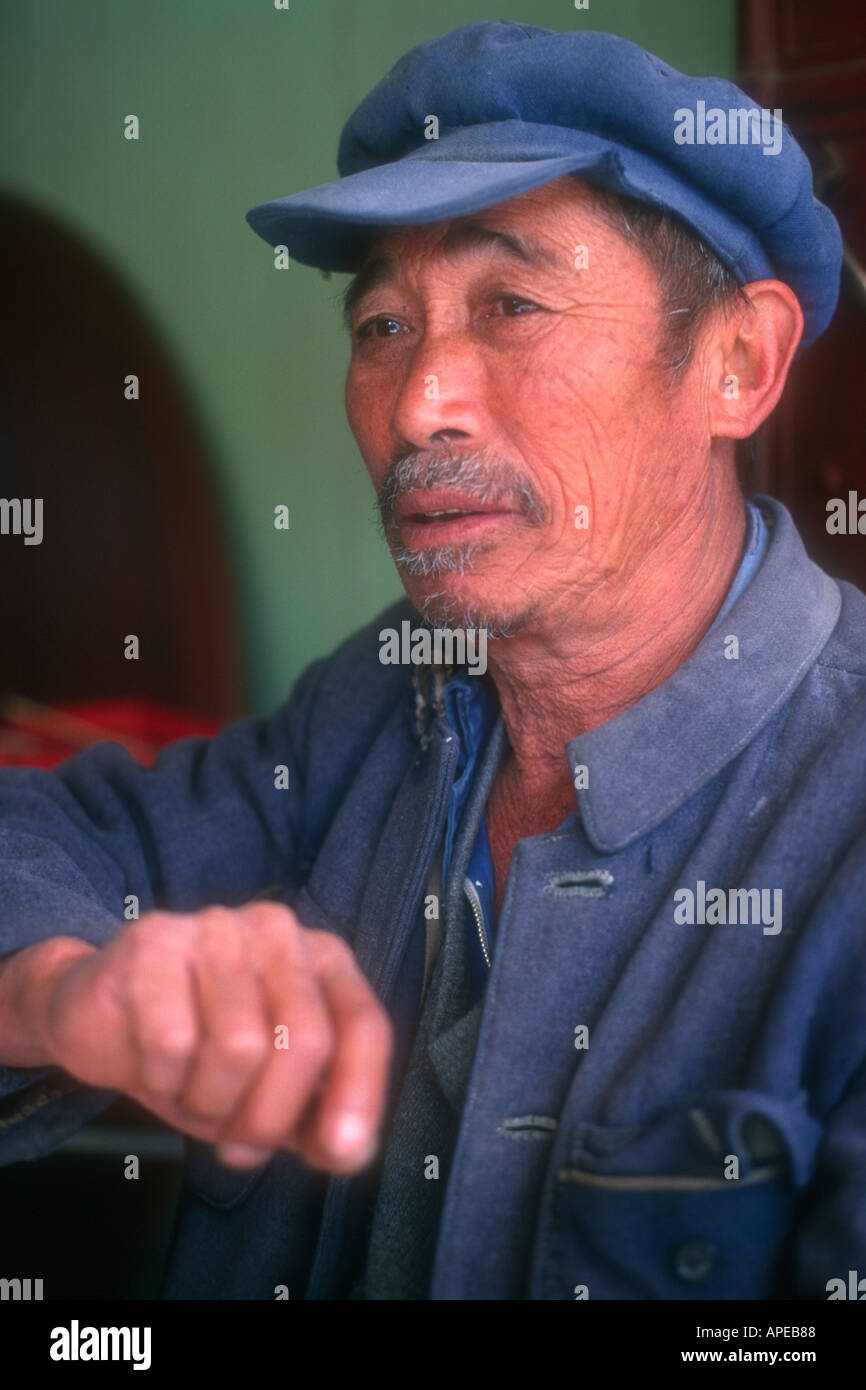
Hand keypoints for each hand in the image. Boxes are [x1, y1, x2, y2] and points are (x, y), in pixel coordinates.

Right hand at [34, 904, 392, 1173]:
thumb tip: (349, 1151)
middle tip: (239, 1147)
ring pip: (239, 1047)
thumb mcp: (264, 1090)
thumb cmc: (195, 1050)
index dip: (360, 1092)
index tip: (343, 1152)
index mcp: (321, 959)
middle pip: (305, 1041)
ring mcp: (216, 928)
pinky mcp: (155, 942)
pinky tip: (153, 1067)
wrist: (99, 1017)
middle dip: (270, 1118)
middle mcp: (278, 932)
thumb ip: (312, 1118)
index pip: (363, 1024)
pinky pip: (172, 1042)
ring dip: (208, 1102)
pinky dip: (162, 1080)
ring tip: (189, 1092)